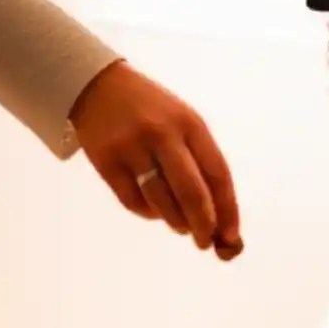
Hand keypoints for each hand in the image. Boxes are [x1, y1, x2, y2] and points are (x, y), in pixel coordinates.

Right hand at [69, 59, 242, 260]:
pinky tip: (155, 212)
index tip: (231, 235)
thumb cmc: (152, 110)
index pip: (218, 173)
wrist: (97, 85)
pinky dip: (148, 213)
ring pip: (161, 201)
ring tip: (181, 227)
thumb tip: (217, 212)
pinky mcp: (105, 161)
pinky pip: (132, 200)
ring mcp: (132, 147)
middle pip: (191, 192)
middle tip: (205, 242)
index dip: (228, 208)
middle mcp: (162, 134)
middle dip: (203, 224)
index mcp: (190, 124)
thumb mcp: (183, 121)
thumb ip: (200, 160)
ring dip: (176, 222)